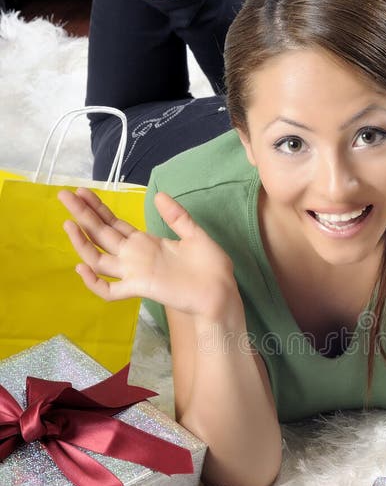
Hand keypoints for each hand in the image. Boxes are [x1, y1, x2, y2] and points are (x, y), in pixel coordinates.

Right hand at [58, 188, 239, 317]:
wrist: (222, 293)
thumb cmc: (212, 268)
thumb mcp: (195, 235)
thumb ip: (177, 216)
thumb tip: (158, 195)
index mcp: (147, 243)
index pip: (114, 223)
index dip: (97, 208)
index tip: (82, 191)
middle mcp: (136, 257)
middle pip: (101, 234)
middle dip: (82, 214)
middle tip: (64, 195)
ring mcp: (136, 273)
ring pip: (99, 259)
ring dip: (81, 242)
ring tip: (68, 223)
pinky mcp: (141, 288)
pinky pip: (110, 290)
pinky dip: (94, 282)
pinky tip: (82, 266)